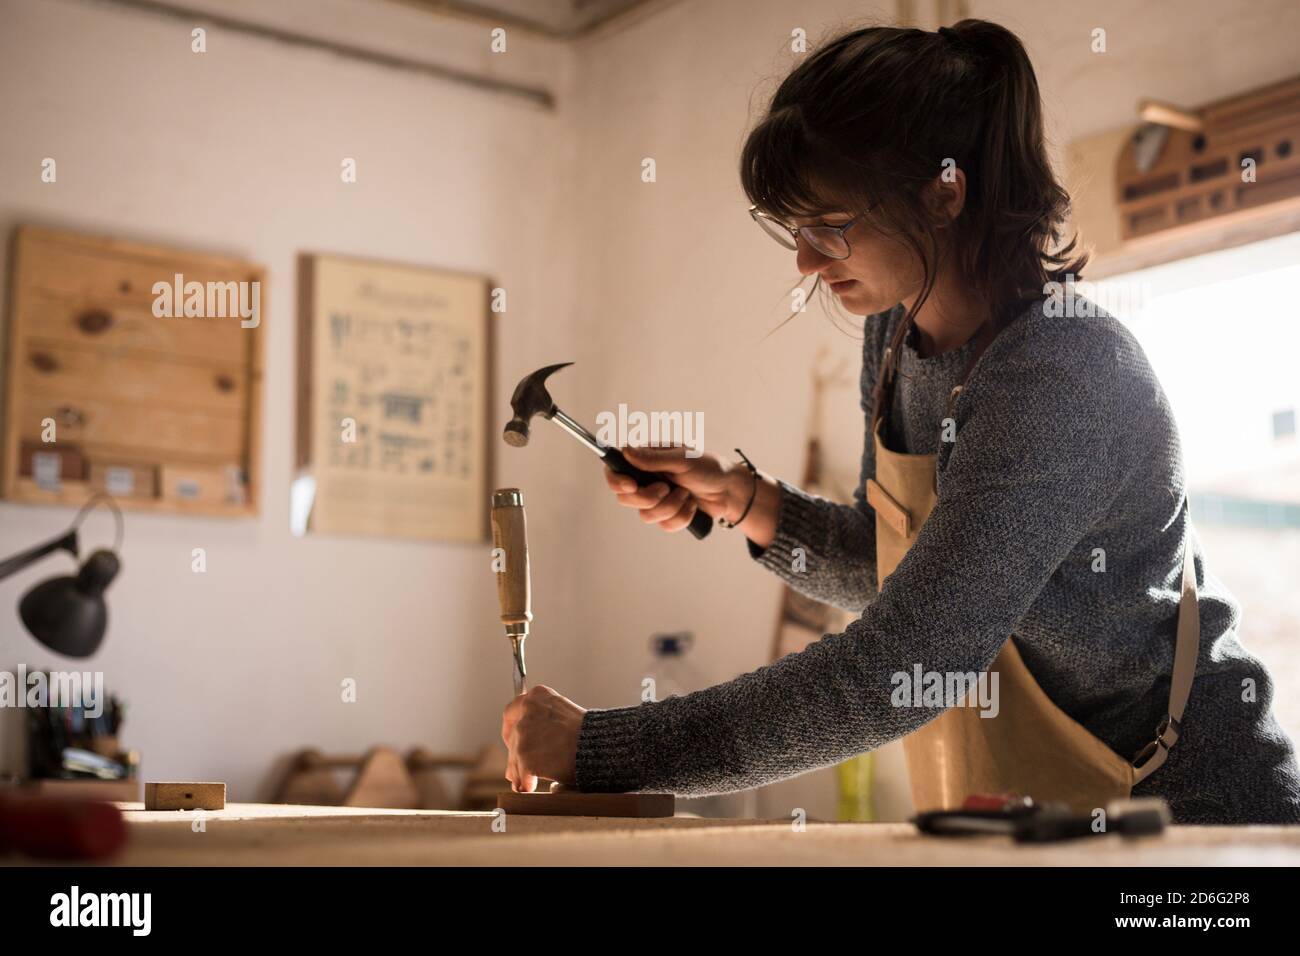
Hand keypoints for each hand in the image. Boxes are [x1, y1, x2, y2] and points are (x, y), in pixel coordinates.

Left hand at [501, 685, 585, 792]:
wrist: (598, 745)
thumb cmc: (586, 734)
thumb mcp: (562, 714)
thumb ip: (541, 723)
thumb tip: (525, 741)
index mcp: (537, 696)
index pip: (512, 712)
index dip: (511, 729)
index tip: (514, 741)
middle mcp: (526, 711)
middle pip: (513, 738)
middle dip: (516, 754)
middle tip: (522, 767)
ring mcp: (524, 733)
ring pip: (515, 758)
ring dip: (520, 771)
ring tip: (529, 781)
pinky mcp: (524, 755)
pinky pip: (521, 774)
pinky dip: (526, 783)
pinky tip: (532, 786)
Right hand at [603, 446, 752, 531]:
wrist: (729, 490)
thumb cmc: (708, 467)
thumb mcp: (682, 459)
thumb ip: (653, 458)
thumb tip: (625, 450)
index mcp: (645, 461)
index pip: (615, 470)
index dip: (616, 481)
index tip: (630, 485)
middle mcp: (646, 480)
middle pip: (626, 498)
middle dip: (648, 497)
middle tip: (667, 488)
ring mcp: (656, 500)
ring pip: (645, 515)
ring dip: (670, 506)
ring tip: (686, 494)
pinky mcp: (667, 515)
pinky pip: (663, 525)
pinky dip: (681, 516)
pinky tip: (691, 505)